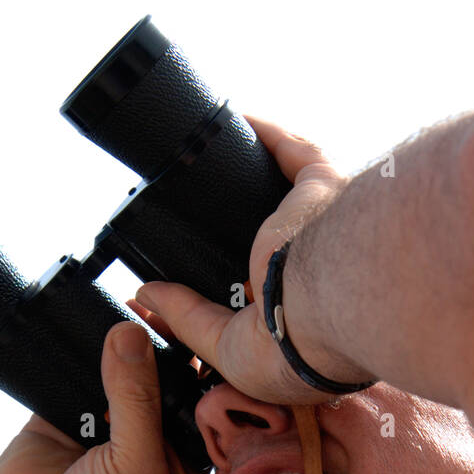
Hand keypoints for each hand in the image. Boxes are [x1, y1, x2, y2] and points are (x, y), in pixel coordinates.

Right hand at [0, 310, 206, 473]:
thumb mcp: (137, 467)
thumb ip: (139, 400)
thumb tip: (132, 334)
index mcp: (182, 462)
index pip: (201, 402)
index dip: (201, 364)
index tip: (197, 321)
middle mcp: (147, 444)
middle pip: (160, 380)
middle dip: (158, 347)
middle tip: (155, 304)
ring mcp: (103, 429)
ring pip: (117, 371)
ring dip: (116, 345)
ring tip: (123, 307)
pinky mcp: (61, 416)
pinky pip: (72, 373)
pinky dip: (74, 353)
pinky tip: (82, 328)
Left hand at [134, 118, 352, 404]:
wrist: (327, 308)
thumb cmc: (297, 348)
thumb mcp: (228, 351)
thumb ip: (188, 319)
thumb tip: (146, 296)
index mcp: (296, 309)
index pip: (250, 286)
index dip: (215, 275)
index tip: (172, 269)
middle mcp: (310, 264)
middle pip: (263, 232)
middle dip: (229, 220)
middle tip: (181, 210)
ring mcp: (318, 223)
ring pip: (279, 188)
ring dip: (248, 172)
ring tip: (203, 160)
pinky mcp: (322, 187)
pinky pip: (291, 150)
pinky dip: (263, 134)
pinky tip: (231, 122)